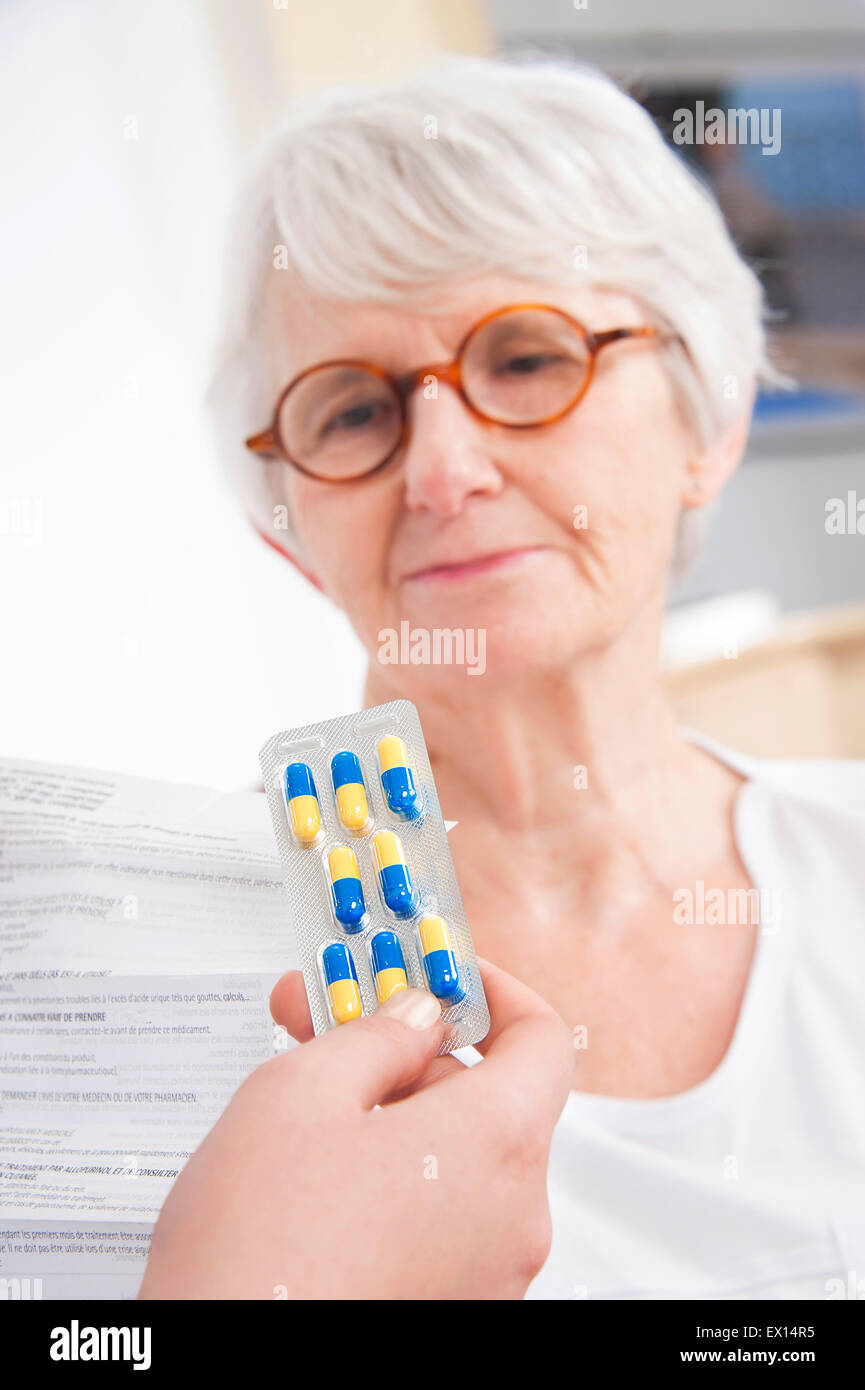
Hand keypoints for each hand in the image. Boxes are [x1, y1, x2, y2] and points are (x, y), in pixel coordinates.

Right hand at [138, 960, 573, 1299]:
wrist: (227, 1382)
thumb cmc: (258, 1254)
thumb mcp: (300, 1092)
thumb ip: (376, 1035)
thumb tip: (414, 1016)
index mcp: (496, 1145)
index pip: (542, 1039)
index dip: (491, 992)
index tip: (437, 975)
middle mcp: (513, 1215)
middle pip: (489, 1098)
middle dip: (410, 1053)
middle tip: (333, 1025)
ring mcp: (487, 1271)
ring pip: (459, 1159)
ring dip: (395, 1114)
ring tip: (309, 1100)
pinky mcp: (451, 1305)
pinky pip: (443, 1215)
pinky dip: (397, 1176)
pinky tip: (323, 1169)